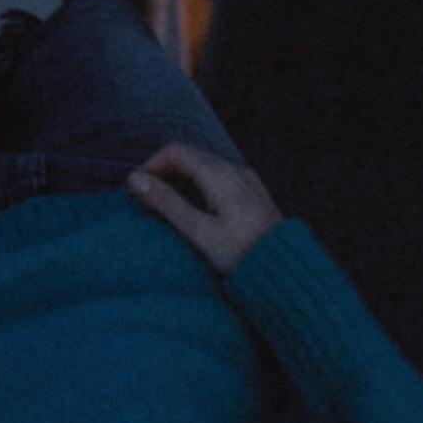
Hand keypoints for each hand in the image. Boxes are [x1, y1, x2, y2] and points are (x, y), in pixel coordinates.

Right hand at [126, 140, 280, 269]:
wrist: (287, 271)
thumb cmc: (241, 254)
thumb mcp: (199, 231)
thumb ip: (166, 203)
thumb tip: (134, 179)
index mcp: (220, 174)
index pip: (176, 151)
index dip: (151, 165)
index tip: (136, 188)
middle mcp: (235, 170)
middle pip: (190, 157)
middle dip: (164, 172)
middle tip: (146, 199)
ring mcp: (247, 180)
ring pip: (205, 167)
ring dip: (181, 180)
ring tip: (167, 207)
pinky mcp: (254, 194)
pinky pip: (220, 178)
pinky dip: (199, 186)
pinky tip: (196, 210)